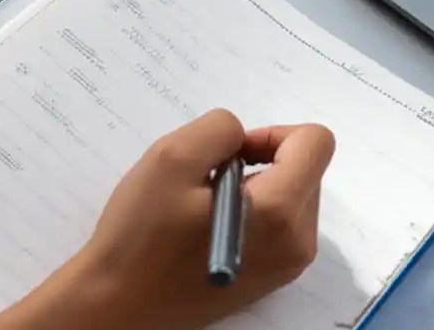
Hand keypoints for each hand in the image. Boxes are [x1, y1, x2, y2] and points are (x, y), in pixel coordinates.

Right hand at [0, 109, 335, 329]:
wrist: (117, 306)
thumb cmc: (141, 235)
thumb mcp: (171, 157)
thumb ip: (220, 129)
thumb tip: (242, 139)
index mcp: (280, 212)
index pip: (316, 142)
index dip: (273, 132)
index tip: (231, 152)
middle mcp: (298, 242)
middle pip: (306, 169)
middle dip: (263, 160)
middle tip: (209, 178)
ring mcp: (287, 266)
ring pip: (291, 195)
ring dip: (254, 186)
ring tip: (203, 206)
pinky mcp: (272, 279)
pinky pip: (278, 225)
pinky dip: (250, 212)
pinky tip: (207, 227)